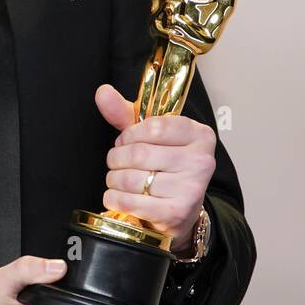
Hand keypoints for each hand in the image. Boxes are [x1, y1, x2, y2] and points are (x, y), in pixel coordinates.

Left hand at [95, 83, 215, 251]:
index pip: (153, 126)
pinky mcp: (176, 213)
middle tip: (117, 163)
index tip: (125, 141)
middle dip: (117, 158)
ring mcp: (191, 188)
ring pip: (131, 178)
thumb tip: (103, 92)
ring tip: (117, 180)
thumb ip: (126, 114)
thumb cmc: (165, 168)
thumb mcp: (150, 137)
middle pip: (139, 153)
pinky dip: (113, 198)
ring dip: (113, 179)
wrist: (180, 211)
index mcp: (200, 135)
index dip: (129, 135)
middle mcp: (201, 161)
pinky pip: (128, 201)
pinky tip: (116, 196)